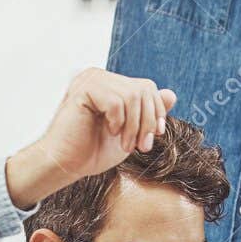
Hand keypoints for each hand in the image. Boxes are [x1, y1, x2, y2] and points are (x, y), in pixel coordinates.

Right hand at [6, 68, 176, 207]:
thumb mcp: (131, 131)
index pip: (147, 87)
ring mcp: (90, 79)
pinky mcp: (83, 89)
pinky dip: (119, 122)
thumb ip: (149, 112)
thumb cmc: (94, 150)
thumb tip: (172, 94)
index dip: (157, 112)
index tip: (155, 136)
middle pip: (143, 89)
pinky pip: (117, 101)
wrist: (68, 165)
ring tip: (125, 145)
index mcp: (110, 84)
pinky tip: (109, 132)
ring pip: (133, 96)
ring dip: (134, 126)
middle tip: (141, 146)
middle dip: (148, 122)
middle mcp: (100, 76)